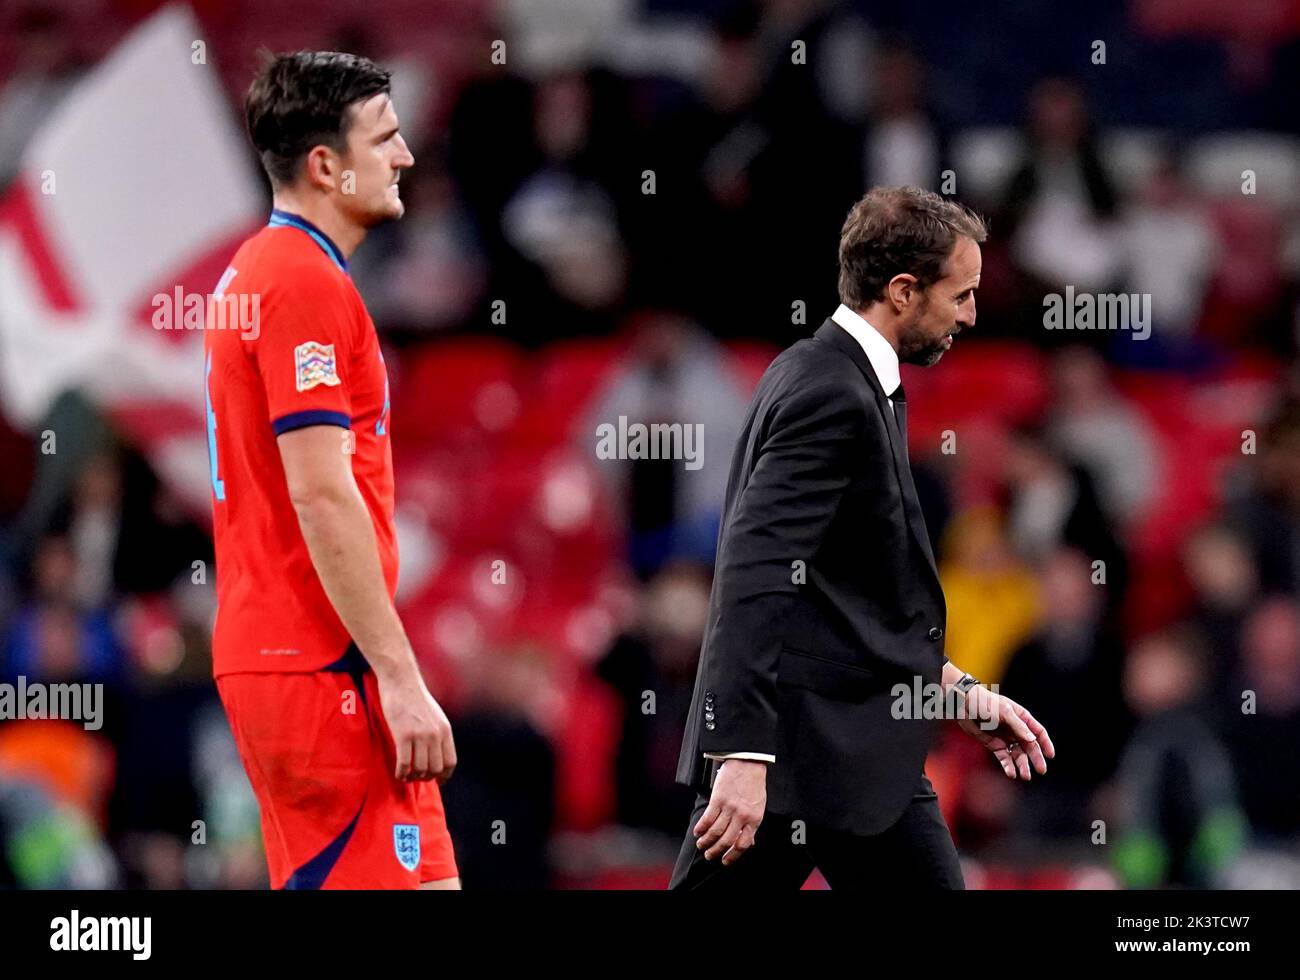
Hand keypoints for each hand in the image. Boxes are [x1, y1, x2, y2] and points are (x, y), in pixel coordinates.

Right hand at [375, 667, 456, 783]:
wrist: (401, 680)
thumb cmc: (415, 697)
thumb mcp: (435, 715)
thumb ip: (438, 733)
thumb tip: (436, 754)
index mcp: (445, 730)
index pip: (450, 762)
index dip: (444, 775)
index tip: (437, 780)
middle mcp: (435, 734)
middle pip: (435, 768)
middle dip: (426, 777)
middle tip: (416, 777)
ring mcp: (420, 735)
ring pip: (420, 769)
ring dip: (412, 777)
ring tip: (406, 775)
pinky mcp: (403, 734)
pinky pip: (404, 763)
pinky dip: (401, 773)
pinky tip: (398, 773)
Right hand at [693, 759, 766, 864]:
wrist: (748, 763)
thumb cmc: (754, 785)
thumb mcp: (759, 807)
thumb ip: (752, 824)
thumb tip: (749, 842)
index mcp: (754, 819)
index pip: (743, 844)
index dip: (732, 856)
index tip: (725, 861)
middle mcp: (742, 816)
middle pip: (727, 841)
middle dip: (716, 851)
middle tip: (709, 855)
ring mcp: (729, 808)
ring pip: (715, 831)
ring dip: (706, 841)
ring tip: (701, 845)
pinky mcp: (718, 799)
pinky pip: (707, 818)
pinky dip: (701, 827)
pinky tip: (697, 832)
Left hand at [956, 686, 1053, 779]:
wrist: (963, 705)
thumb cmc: (985, 703)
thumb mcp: (1003, 711)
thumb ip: (1018, 726)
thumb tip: (1032, 739)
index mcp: (1021, 718)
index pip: (1038, 732)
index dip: (1045, 743)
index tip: (1050, 755)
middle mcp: (1016, 729)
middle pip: (1030, 746)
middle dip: (1035, 758)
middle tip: (1041, 770)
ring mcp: (1005, 738)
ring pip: (1018, 755)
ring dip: (1022, 765)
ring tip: (1025, 776)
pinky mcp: (994, 745)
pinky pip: (1004, 757)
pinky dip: (1008, 766)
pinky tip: (1011, 773)